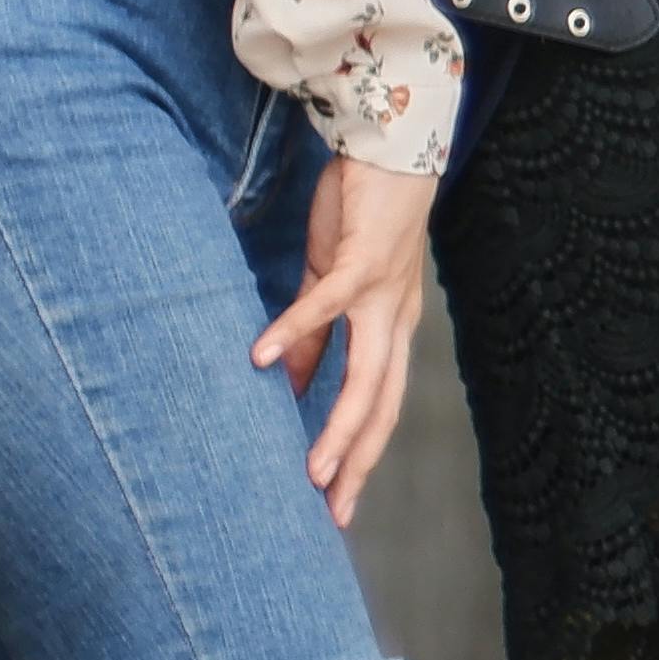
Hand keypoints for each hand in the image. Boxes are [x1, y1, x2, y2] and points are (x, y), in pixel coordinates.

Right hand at [257, 149, 441, 524]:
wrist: (391, 150)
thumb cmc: (363, 218)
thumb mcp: (334, 284)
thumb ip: (317, 337)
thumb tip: (291, 383)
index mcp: (390, 331)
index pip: (379, 407)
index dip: (359, 456)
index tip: (335, 504)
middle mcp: (396, 321)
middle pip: (381, 406)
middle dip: (356, 461)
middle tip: (330, 509)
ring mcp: (384, 294)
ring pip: (367, 373)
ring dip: (338, 424)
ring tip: (310, 466)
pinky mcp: (361, 260)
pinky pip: (328, 305)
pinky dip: (294, 332)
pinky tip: (262, 358)